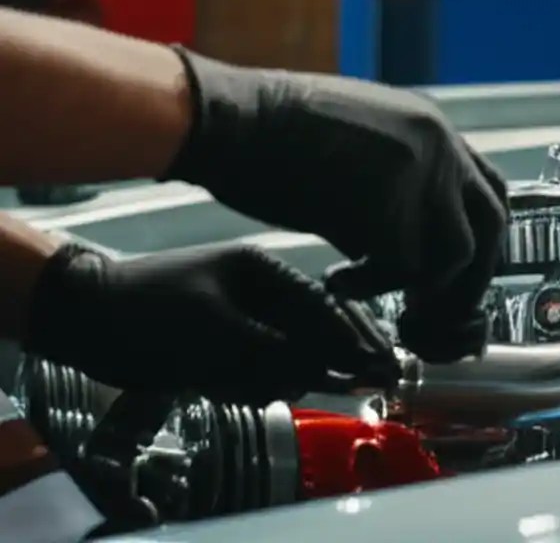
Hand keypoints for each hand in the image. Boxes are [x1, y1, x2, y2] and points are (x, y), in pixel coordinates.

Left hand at [23, 243, 398, 404]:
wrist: (85, 318)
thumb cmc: (152, 309)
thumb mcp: (217, 326)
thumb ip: (273, 348)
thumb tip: (320, 367)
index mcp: (263, 272)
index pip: (322, 305)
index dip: (350, 336)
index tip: (377, 363)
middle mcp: (260, 296)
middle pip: (314, 332)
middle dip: (326, 356)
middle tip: (365, 378)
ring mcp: (243, 322)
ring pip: (286, 357)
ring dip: (272, 375)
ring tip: (239, 380)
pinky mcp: (224, 347)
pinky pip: (255, 371)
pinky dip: (244, 383)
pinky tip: (218, 383)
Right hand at [164, 49, 507, 361]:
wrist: (227, 119)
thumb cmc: (269, 134)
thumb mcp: (356, 146)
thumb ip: (395, 189)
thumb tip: (407, 245)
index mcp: (432, 127)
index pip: (488, 190)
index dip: (480, 237)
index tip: (460, 271)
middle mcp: (439, 146)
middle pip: (492, 225)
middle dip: (469, 277)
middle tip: (432, 308)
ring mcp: (420, 174)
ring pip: (457, 255)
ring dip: (420, 287)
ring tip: (372, 290)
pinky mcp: (390, 207)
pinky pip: (406, 270)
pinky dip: (373, 287)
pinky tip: (337, 281)